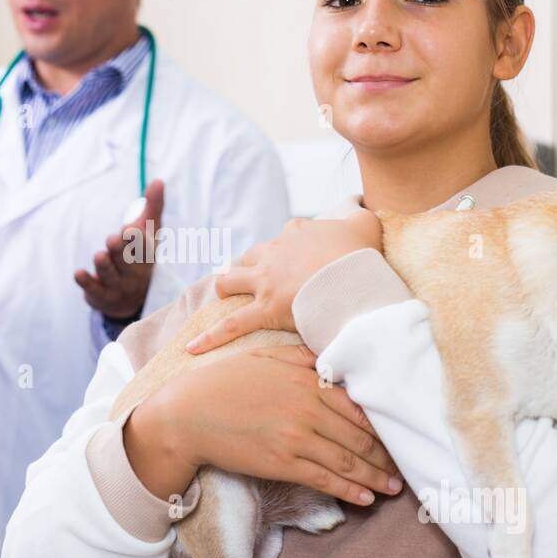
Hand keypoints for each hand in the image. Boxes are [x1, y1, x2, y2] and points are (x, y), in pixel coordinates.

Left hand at [75, 179, 163, 321]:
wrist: (134, 299)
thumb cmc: (140, 256)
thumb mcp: (148, 233)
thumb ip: (152, 207)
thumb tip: (157, 180)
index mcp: (146, 255)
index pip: (143, 248)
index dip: (136, 240)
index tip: (129, 230)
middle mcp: (134, 273)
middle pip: (127, 261)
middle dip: (120, 251)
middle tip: (113, 239)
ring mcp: (118, 286)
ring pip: (110, 275)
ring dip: (104, 266)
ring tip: (99, 256)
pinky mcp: (101, 296)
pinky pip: (94, 290)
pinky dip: (86, 283)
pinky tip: (78, 273)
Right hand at [123, 343, 401, 507]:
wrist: (189, 413)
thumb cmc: (225, 382)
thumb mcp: (266, 356)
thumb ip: (303, 359)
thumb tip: (332, 366)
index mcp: (308, 380)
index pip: (357, 407)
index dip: (381, 426)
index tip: (396, 437)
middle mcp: (308, 408)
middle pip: (359, 436)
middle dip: (384, 456)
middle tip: (403, 468)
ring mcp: (296, 437)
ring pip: (347, 461)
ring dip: (374, 477)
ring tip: (391, 488)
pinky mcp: (282, 463)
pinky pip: (324, 479)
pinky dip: (349, 490)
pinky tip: (365, 498)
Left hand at [185, 209, 383, 354]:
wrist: (354, 280)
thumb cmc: (361, 254)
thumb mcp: (365, 224)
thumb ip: (359, 215)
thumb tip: (358, 209)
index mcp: (296, 232)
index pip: (287, 235)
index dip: (292, 247)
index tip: (302, 260)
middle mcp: (274, 253)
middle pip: (252, 256)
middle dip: (251, 266)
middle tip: (257, 280)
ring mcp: (266, 281)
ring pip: (231, 280)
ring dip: (226, 287)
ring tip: (223, 296)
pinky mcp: (265, 309)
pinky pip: (232, 325)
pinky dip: (210, 337)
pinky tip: (192, 347)